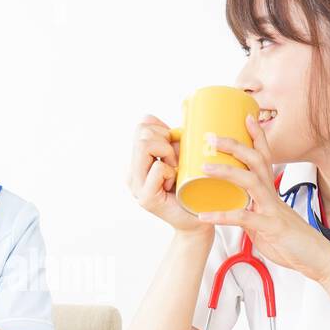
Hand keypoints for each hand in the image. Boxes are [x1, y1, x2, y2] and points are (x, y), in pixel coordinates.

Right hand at [128, 114, 209, 234]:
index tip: (174, 146)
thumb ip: (174, 139)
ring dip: (168, 154)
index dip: (162, 128)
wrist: (197, 221)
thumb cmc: (193, 189)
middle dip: (165, 140)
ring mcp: (136, 186)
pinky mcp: (146, 198)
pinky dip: (171, 171)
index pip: (142, 125)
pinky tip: (175, 184)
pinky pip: (158, 168)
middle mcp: (131, 172)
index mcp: (137, 160)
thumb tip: (185, 107)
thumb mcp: (182, 156)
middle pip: (141, 132)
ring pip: (145, 145)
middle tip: (176, 161)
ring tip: (175, 171)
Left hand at [197, 115, 329, 282]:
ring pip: (250, 182)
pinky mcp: (270, 227)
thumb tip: (233, 208)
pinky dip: (222, 216)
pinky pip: (243, 218)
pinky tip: (204, 216)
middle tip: (212, 136)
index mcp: (271, 191)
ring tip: (204, 167)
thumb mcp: (267, 220)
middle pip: (256, 160)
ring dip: (226, 172)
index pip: (264, 157)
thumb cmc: (292, 240)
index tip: (246, 116)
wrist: (316, 260)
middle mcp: (272, 195)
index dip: (257, 136)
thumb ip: (251, 211)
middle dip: (235, 145)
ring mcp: (272, 209)